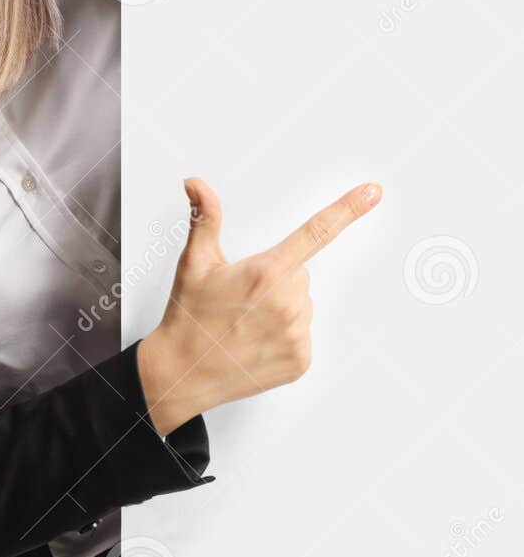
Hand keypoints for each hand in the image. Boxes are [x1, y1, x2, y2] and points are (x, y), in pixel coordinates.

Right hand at [137, 177, 382, 437]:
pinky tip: (256, 343)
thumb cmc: (189, 317)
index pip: (316, 232)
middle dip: (275, 280)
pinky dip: (284, 336)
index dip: (348, 209)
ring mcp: (297, 334)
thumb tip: (196, 183)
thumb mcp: (194, 262)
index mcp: (266, 272)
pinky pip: (303, 334)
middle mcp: (288, 302)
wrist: (183, 373)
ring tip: (245, 324)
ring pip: (302, 305)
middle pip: (298, 274)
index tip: (373, 191)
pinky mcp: (301, 360)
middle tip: (240, 299)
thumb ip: (205, 217)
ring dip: (280, 309)